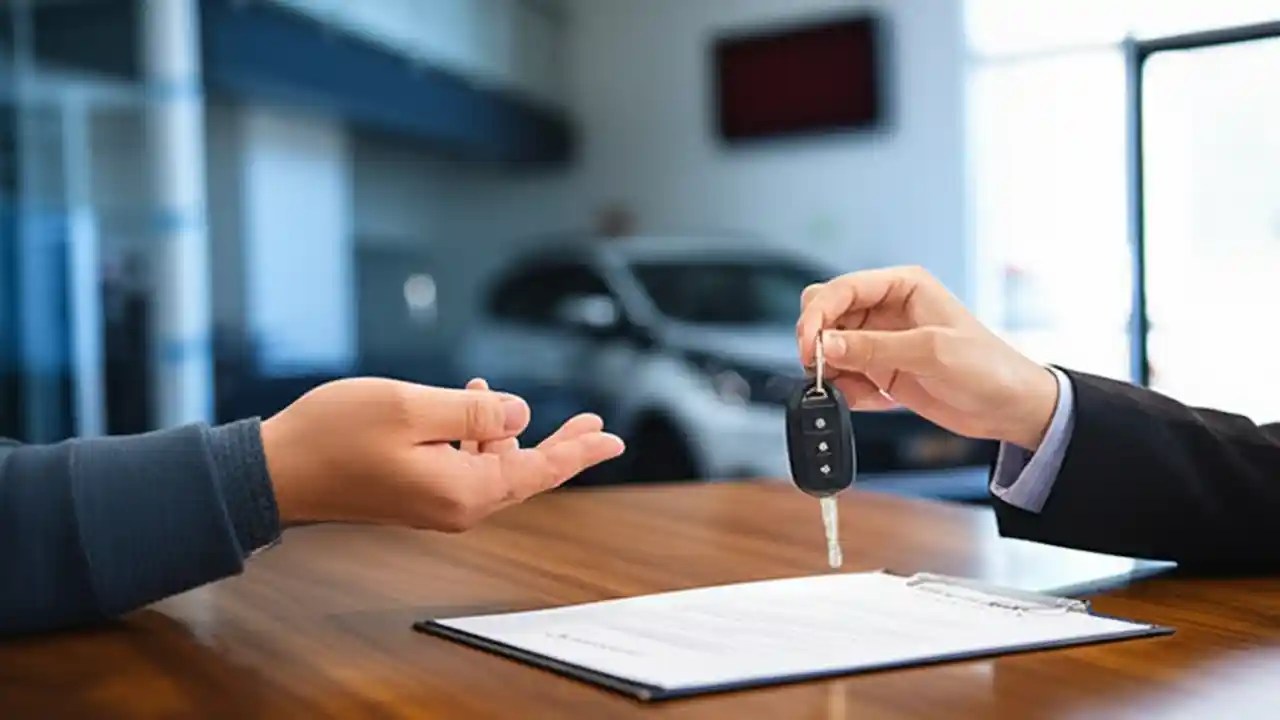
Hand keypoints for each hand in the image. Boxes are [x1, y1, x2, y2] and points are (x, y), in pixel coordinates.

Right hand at [260, 377, 624, 531]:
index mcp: (463, 490)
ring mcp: (435, 505)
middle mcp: (456, 506)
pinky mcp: (415, 496)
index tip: (612, 439)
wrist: (275, 474)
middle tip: (597, 428)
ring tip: (530, 411)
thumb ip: (472, 412)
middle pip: (525, 473)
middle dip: (561, 447)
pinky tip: (472, 405)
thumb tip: (519, 414)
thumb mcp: (411, 406)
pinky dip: (477, 438)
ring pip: (495, 469)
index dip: (578, 451)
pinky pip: (465, 468)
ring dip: (514, 436)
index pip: (539, 469)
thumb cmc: (334, 436)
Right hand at [796, 266, 1058, 449]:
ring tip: (855, 389)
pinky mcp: (881, 370)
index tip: (810, 346)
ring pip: (829, 348)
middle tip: (821, 367)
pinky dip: (847, 390)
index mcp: (902, 286)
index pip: (842, 289)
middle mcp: (886, 310)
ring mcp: (881, 341)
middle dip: (818, 341)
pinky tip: (873, 399)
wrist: (1009, 407)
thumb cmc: (988, 366)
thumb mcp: (931, 352)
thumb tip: (827, 345)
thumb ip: (874, 348)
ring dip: (832, 371)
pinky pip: (844, 376)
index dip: (818, 315)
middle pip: (826, 314)